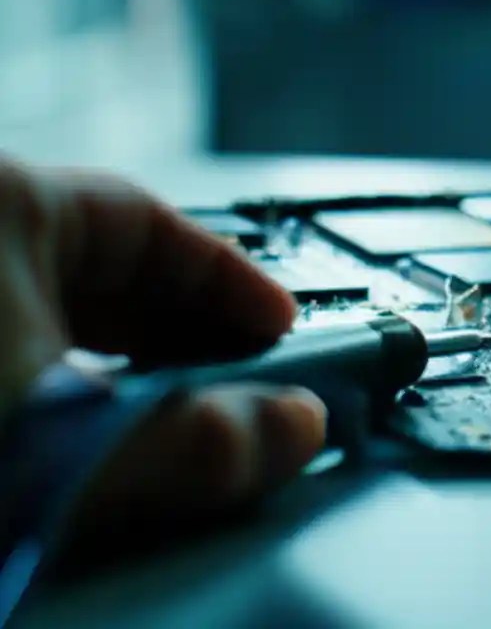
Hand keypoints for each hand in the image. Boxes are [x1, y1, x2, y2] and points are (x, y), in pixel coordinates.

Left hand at [0, 159, 324, 551]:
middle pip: (106, 269)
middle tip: (249, 379)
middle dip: (186, 331)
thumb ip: (196, 440)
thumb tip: (295, 428)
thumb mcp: (68, 441)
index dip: (230, 279)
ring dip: (131, 367)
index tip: (283, 326)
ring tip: (183, 416)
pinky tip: (98, 434)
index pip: (142, 218)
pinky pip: (23, 348)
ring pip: (60, 315)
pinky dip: (72, 389)